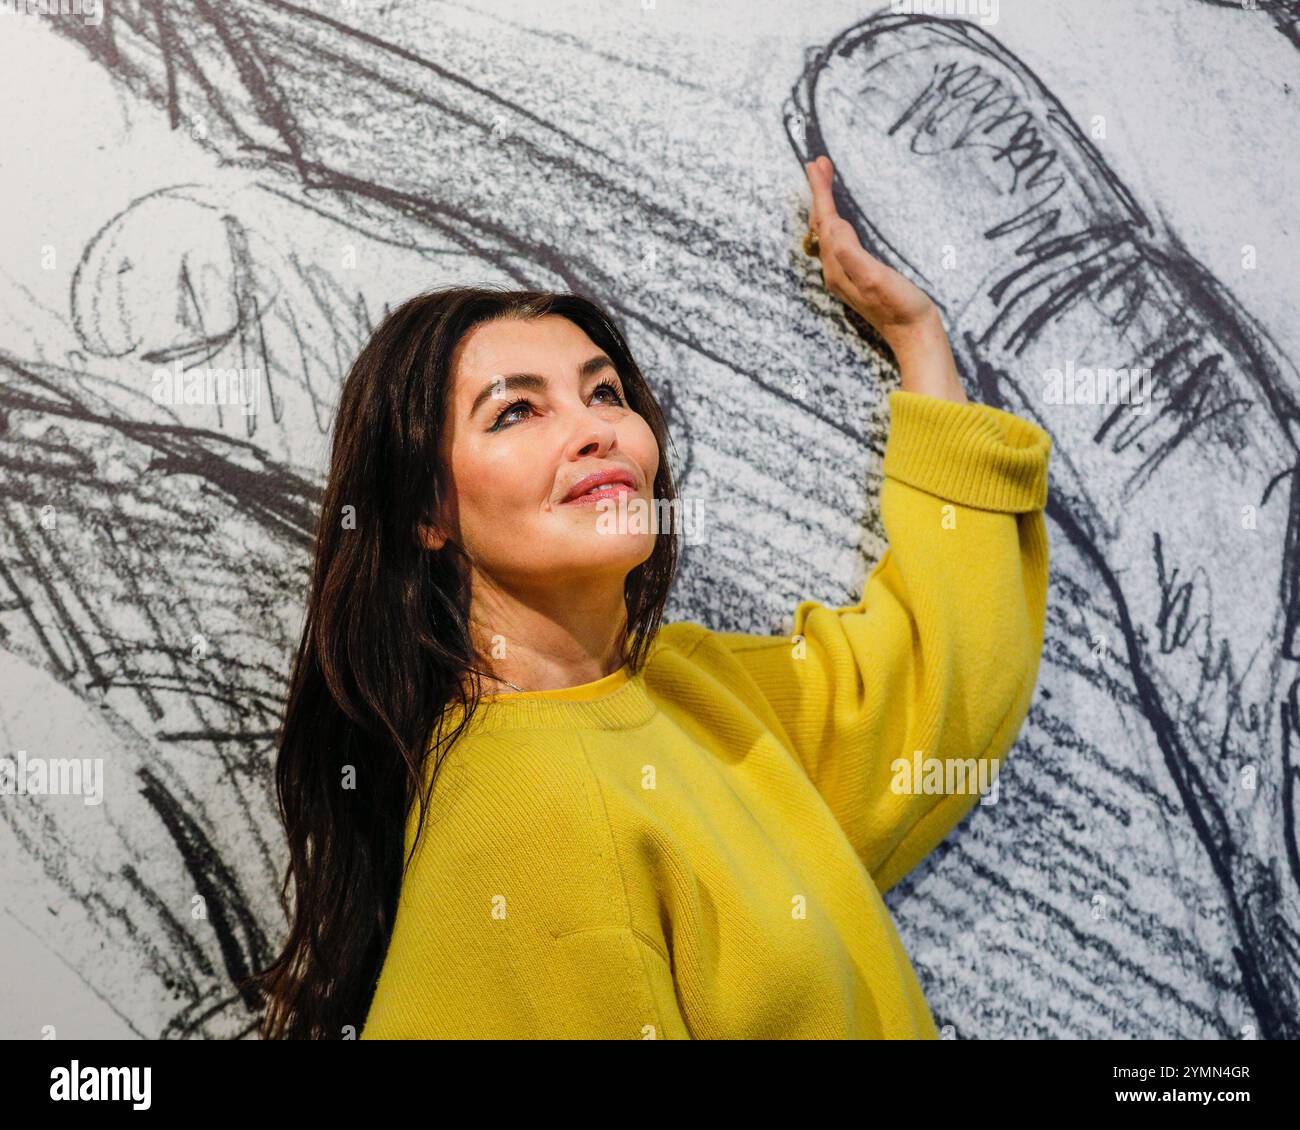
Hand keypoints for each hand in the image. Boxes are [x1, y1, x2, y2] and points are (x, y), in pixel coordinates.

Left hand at [804, 156, 965, 403]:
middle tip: (819, 164)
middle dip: (819, 193)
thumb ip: (852, 254)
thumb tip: (833, 227)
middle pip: (821, 225)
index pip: (825, 221)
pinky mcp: (856, 277)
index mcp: (837, 266)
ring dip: (825, 205)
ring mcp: (844, 275)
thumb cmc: (900, 306)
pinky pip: (838, 242)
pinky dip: (835, 221)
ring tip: (824, 181)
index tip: (817, 164)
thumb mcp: (876, 278)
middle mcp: (835, 270)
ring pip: (827, 233)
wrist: (915, 335)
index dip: (821, 192)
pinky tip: (840, 218)